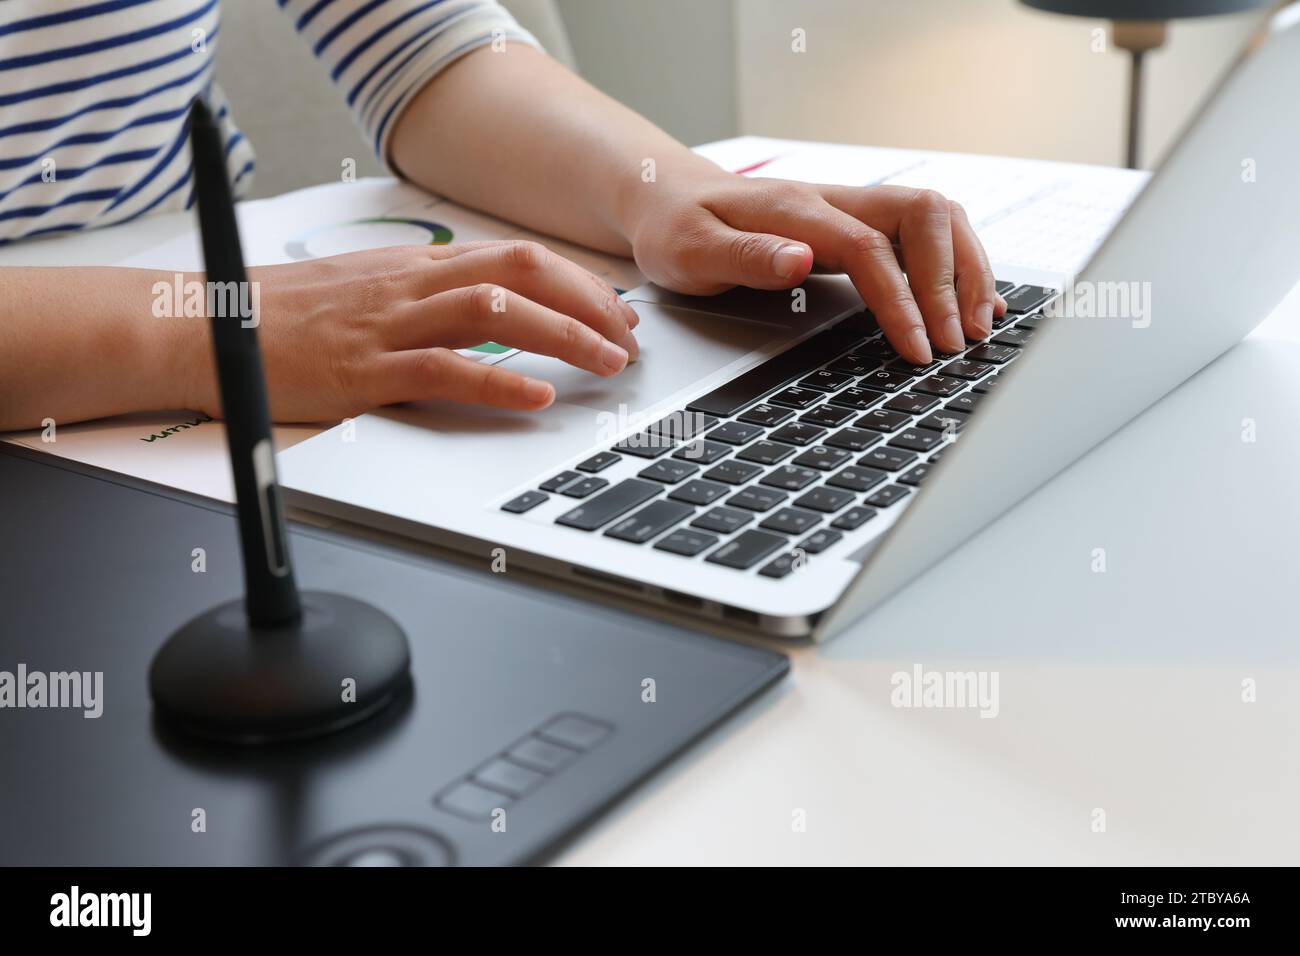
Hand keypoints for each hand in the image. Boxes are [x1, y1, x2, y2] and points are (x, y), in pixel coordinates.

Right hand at [179, 241, 639, 421]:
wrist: (208, 326)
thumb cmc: (288, 315)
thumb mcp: (369, 293)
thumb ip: (428, 299)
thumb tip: (493, 313)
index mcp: (417, 268)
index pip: (516, 259)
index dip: (577, 282)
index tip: (617, 311)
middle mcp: (411, 286)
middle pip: (520, 272)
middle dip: (587, 303)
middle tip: (629, 339)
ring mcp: (388, 325)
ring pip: (494, 312)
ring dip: (563, 335)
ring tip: (607, 364)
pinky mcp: (364, 370)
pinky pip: (444, 370)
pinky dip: (498, 382)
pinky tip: (537, 396)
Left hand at [621, 167, 1004, 363]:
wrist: (670, 198)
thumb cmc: (677, 228)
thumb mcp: (692, 250)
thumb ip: (746, 256)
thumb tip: (801, 260)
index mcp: (797, 209)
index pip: (870, 248)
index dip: (902, 300)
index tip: (919, 349)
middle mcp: (835, 200)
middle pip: (924, 217)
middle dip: (951, 281)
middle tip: (958, 344)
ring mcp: (851, 208)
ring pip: (936, 218)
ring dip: (965, 268)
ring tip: (979, 326)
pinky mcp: (859, 224)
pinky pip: (925, 233)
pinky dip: (956, 264)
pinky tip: (972, 300)